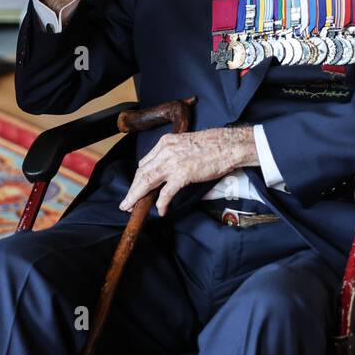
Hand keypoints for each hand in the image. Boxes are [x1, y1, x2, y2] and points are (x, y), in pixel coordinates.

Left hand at [119, 126, 257, 215]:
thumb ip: (173, 154)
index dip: (137, 178)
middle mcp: (165, 151)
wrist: (228, 145)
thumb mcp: (186, 144)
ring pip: (147, 181)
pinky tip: (160, 210)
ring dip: (137, 197)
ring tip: (130, 208)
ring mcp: (173, 163)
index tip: (135, 187)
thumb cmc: (212, 145)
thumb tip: (167, 170)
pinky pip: (166, 192)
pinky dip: (160, 203)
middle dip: (132, 189)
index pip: (145, 163)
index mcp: (165, 143)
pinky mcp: (182, 174)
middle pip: (142, 173)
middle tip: (126, 203)